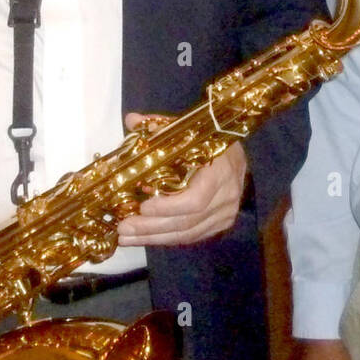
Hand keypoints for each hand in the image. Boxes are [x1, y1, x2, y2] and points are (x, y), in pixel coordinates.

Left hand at [115, 112, 247, 245]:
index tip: (143, 206)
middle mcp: (227, 195)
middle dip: (152, 227)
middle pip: (188, 221)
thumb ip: (159, 127)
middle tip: (123, 228)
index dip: (168, 207)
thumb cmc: (208, 140)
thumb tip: (132, 121)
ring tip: (126, 237)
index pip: (196, 199)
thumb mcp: (186, 130)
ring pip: (188, 233)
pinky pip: (193, 236)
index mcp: (220, 169)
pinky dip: (168, 238)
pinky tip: (146, 238)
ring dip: (154, 237)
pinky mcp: (221, 223)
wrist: (236, 155)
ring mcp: (226, 212)